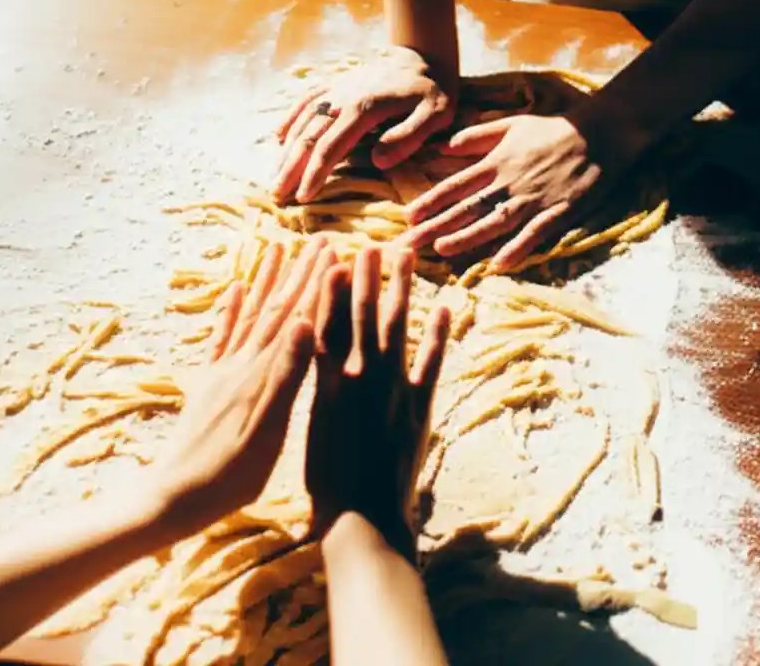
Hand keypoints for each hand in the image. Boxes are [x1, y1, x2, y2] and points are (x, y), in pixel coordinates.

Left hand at [149, 238, 336, 533]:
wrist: (175, 496)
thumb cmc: (230, 475)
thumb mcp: (266, 429)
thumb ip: (286, 374)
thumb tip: (304, 322)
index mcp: (262, 375)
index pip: (294, 318)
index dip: (314, 283)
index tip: (333, 250)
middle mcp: (242, 365)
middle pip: (275, 309)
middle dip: (298, 273)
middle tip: (317, 239)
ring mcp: (222, 372)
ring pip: (250, 316)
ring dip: (266, 281)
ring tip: (276, 247)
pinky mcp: (207, 385)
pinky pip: (221, 338)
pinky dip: (231, 310)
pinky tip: (236, 290)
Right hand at [273, 47, 457, 203]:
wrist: (423, 53)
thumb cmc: (433, 90)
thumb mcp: (435, 115)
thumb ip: (409, 137)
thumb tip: (378, 161)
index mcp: (364, 108)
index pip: (331, 147)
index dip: (315, 173)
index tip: (304, 197)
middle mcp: (342, 98)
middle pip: (308, 136)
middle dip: (291, 168)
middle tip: (278, 196)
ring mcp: (336, 90)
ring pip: (302, 121)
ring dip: (286, 151)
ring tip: (275, 178)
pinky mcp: (335, 85)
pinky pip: (306, 101)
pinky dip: (290, 119)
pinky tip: (278, 138)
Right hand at [304, 246, 450, 558]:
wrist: (361, 516)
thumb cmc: (327, 480)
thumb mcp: (312, 426)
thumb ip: (320, 388)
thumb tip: (321, 358)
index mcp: (326, 380)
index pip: (327, 322)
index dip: (332, 287)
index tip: (336, 256)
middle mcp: (359, 376)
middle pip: (363, 314)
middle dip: (367, 276)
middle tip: (372, 242)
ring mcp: (391, 388)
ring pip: (397, 327)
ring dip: (401, 289)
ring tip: (406, 257)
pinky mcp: (418, 406)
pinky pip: (432, 362)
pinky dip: (439, 335)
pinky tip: (447, 307)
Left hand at [401, 114, 620, 270]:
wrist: (601, 132)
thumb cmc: (554, 129)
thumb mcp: (511, 124)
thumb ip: (477, 136)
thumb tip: (444, 147)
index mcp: (496, 162)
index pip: (456, 185)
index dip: (430, 202)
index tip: (408, 218)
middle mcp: (509, 182)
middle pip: (467, 208)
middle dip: (436, 226)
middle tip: (409, 244)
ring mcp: (534, 198)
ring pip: (494, 221)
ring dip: (467, 237)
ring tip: (440, 251)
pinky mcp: (559, 211)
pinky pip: (535, 233)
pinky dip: (518, 248)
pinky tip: (499, 264)